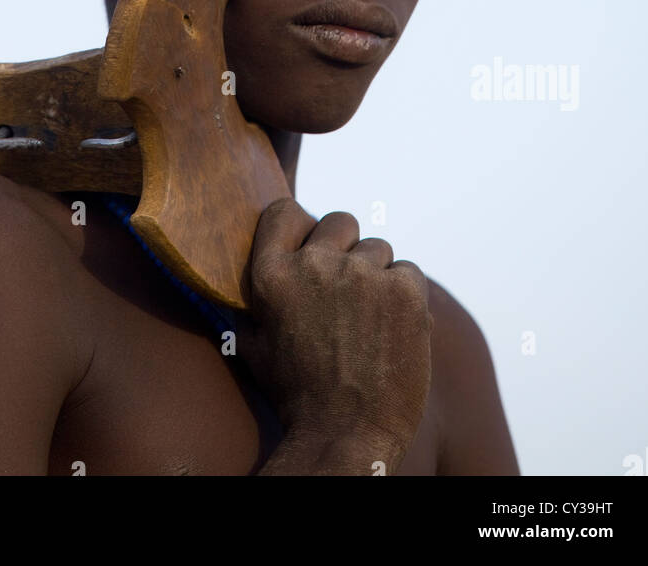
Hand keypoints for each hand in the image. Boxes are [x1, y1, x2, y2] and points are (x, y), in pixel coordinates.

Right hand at [236, 197, 432, 463]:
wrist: (345, 436)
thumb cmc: (297, 396)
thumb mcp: (253, 345)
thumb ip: (250, 303)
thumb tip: (239, 280)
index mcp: (271, 274)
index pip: (285, 210)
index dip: (302, 225)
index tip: (310, 244)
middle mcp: (314, 264)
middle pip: (339, 221)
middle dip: (345, 248)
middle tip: (347, 288)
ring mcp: (361, 274)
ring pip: (378, 248)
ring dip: (377, 275)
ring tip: (370, 320)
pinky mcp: (403, 290)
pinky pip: (408, 271)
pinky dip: (405, 296)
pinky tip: (393, 329)